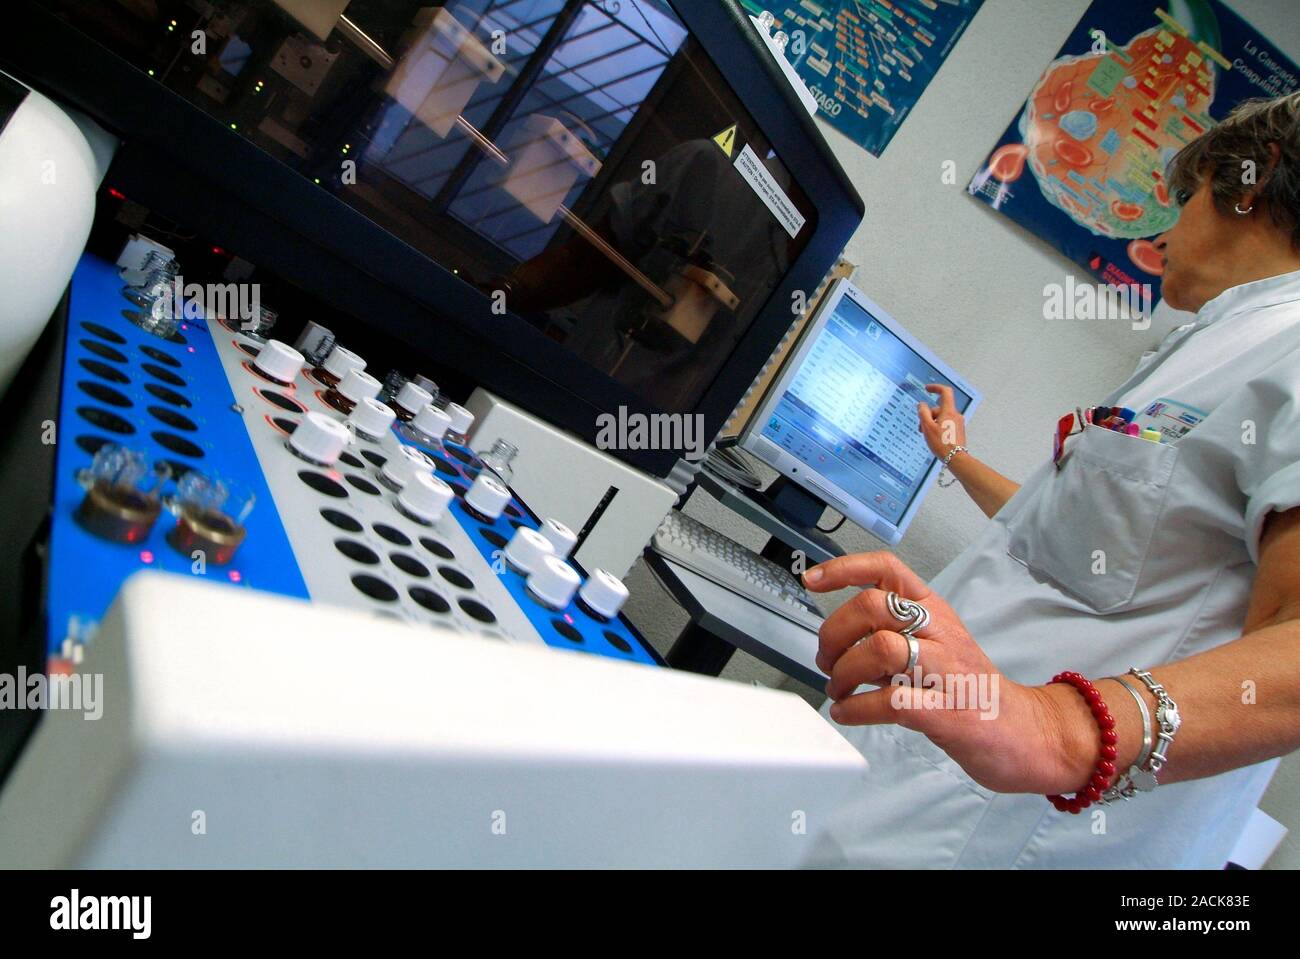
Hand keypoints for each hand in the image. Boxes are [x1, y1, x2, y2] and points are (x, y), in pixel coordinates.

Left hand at [803, 551, 1094, 794]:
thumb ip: (892, 635)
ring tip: (839, 689)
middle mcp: (940, 634)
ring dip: (844, 672)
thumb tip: (840, 640)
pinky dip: (857, 709)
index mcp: (935, 612)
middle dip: (835, 632)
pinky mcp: (946, 712)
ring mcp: (946, 672)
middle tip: (827, 659)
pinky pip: (890, 702)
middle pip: (873, 606)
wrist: (1026, 733)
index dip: (845, 568)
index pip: (888, 569)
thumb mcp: (936, 644)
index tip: (813, 579)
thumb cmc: (971, 689)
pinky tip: (848, 713)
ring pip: (880, 648)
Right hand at [917, 384, 965, 458]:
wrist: (955, 458)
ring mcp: (958, 423)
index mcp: (949, 411)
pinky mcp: (958, 430)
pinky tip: (934, 438)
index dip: (936, 388)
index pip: (945, 392)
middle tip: (921, 426)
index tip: (928, 388)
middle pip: (939, 408)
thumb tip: (922, 405)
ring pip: (942, 417)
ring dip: (932, 423)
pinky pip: (946, 424)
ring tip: (927, 435)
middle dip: (928, 415)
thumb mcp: (927, 427)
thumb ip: (923, 413)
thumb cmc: (942, 444)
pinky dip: (938, 427)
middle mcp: (955, 415)